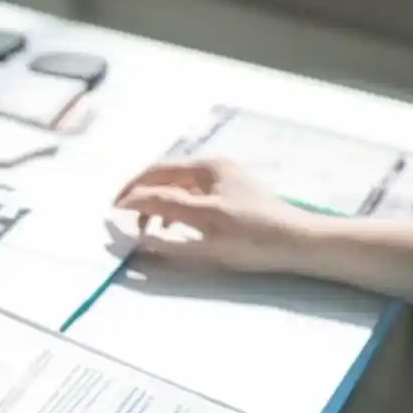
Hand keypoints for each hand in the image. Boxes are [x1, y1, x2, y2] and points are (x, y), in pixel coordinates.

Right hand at [114, 158, 316, 272]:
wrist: (300, 243)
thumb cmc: (254, 235)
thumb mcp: (205, 223)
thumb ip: (165, 211)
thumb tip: (131, 206)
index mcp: (206, 168)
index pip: (155, 174)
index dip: (130, 192)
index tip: (112, 213)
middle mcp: (213, 169)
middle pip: (165, 178)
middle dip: (141, 196)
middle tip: (124, 219)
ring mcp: (224, 182)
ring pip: (178, 189)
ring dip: (158, 205)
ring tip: (148, 229)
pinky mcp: (232, 199)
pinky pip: (192, 199)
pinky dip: (175, 210)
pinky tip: (174, 229)